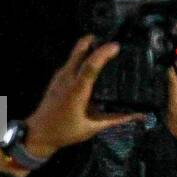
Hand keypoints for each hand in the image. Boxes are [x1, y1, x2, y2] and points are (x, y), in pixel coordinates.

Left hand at [22, 36, 144, 158]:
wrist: (37, 135)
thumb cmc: (65, 132)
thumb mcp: (93, 128)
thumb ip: (117, 119)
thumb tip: (139, 116)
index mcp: (77, 91)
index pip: (90, 66)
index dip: (103, 53)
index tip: (117, 46)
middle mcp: (67, 80)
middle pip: (78, 52)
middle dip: (94, 41)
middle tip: (112, 41)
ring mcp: (59, 77)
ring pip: (74, 54)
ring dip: (89, 47)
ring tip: (105, 49)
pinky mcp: (56, 79)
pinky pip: (70, 61)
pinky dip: (82, 56)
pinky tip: (92, 63)